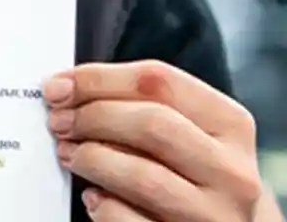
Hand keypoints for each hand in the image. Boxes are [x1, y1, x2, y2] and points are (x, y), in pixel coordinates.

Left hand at [45, 60, 270, 220]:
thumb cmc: (194, 172)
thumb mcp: (189, 130)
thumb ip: (141, 104)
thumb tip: (69, 89)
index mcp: (230, 124)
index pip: (159, 82)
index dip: (98, 79)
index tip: (59, 86)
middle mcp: (230, 170)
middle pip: (151, 124)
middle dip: (91, 117)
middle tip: (58, 121)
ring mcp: (214, 214)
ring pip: (141, 176)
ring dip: (91, 159)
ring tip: (69, 154)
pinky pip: (130, 221)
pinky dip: (102, 206)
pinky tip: (94, 197)